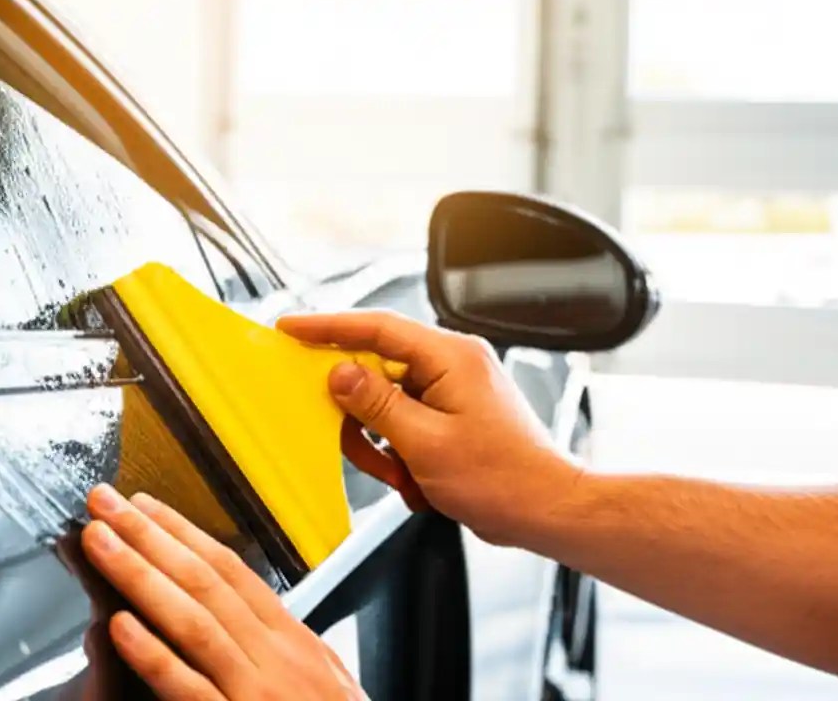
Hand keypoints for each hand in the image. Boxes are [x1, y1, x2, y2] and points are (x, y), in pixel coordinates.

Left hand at [82, 484, 366, 700]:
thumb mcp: (325, 686)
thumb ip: (286, 651)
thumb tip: (254, 615)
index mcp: (293, 644)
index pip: (231, 571)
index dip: (183, 533)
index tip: (142, 506)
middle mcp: (278, 660)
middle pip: (205, 583)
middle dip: (149, 537)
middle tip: (102, 502)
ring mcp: (258, 695)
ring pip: (193, 622)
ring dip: (140, 577)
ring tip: (99, 543)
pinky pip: (190, 691)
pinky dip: (154, 656)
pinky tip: (120, 627)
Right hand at [278, 311, 579, 545]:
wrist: (545, 509)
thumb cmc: (504, 478)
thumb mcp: (425, 442)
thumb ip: (376, 404)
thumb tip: (340, 374)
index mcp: (450, 357)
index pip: (377, 327)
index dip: (328, 327)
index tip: (292, 330)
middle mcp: (453, 365)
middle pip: (377, 369)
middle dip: (357, 411)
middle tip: (340, 434)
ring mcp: (453, 391)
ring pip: (386, 403)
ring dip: (380, 442)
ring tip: (396, 473)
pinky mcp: (451, 417)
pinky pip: (404, 423)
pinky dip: (398, 452)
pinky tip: (413, 480)